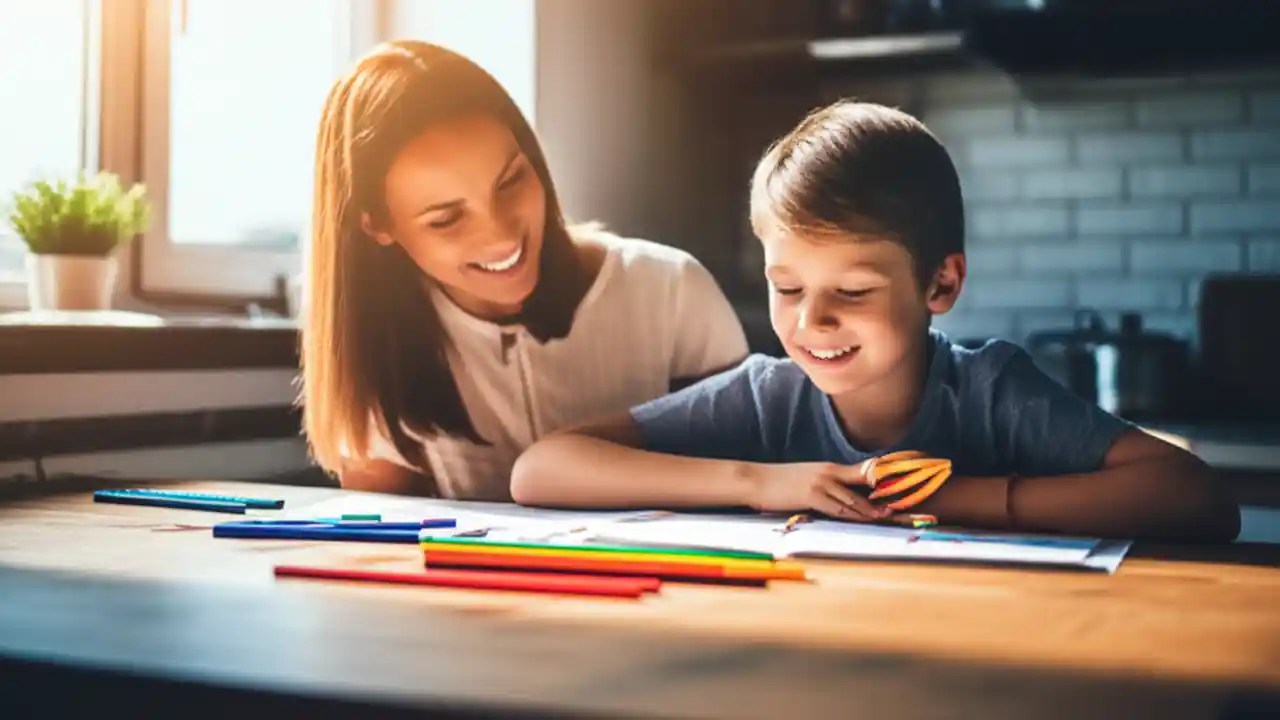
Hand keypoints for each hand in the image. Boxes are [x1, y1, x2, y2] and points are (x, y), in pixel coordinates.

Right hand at [746, 461, 890, 521]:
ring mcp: (821, 483)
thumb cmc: (777, 483)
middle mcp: (829, 472)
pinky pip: (839, 508)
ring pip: (854, 498)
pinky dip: (855, 515)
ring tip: (889, 515)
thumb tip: (840, 498)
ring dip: (872, 509)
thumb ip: (825, 486)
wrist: (755, 480)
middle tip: (901, 504)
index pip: (861, 472)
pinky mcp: (812, 495)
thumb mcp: (806, 479)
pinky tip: (866, 520)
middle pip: (864, 482)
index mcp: (829, 468)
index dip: (881, 479)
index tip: (898, 486)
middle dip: (882, 494)